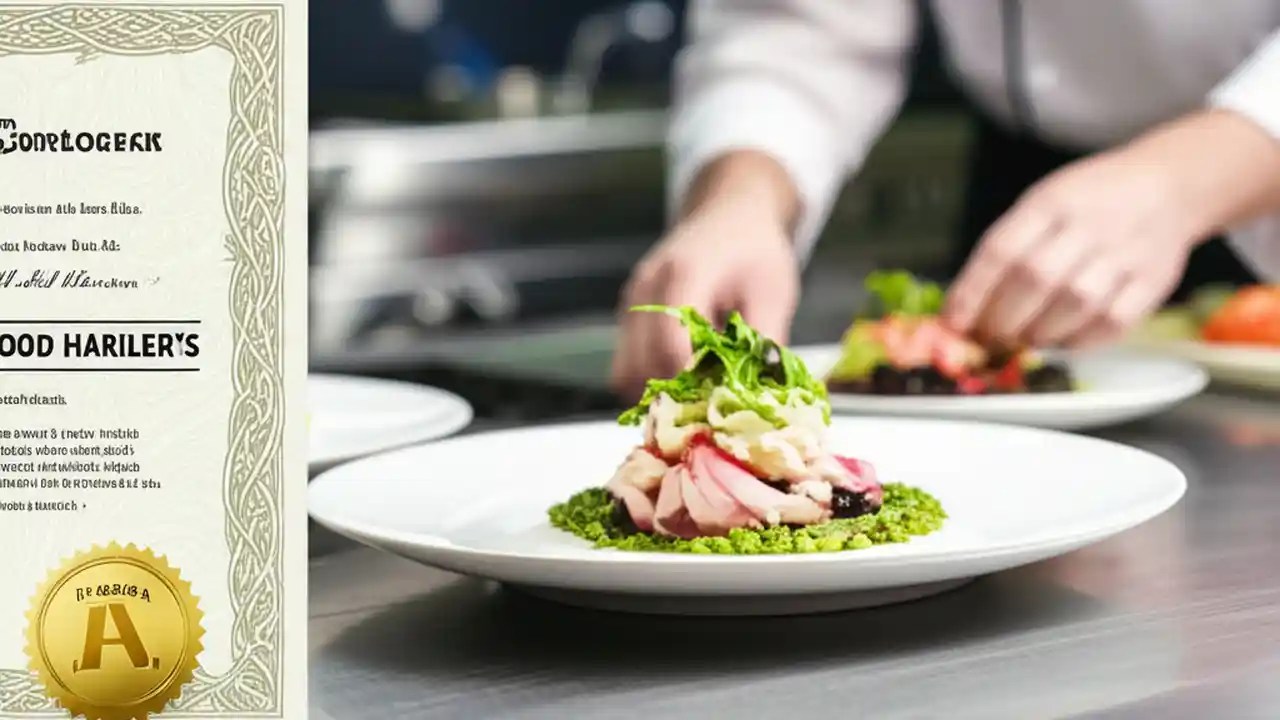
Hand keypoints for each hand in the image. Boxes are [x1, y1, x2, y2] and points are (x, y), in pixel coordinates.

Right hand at [611, 154, 800, 399]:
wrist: (730, 212)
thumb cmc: (755, 248)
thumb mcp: (773, 291)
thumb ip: (766, 340)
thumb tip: (761, 394)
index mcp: (684, 275)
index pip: (670, 344)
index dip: (691, 383)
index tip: (719, 405)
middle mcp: (647, 289)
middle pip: (641, 364)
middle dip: (675, 395)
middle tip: (712, 412)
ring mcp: (631, 302)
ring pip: (626, 371)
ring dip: (658, 392)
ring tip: (699, 398)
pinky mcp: (628, 314)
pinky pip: (627, 362)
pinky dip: (650, 381)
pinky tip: (685, 381)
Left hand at [944, 109, 1279, 347]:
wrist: (1168, 186)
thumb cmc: (1089, 202)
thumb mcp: (1043, 203)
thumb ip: (1009, 247)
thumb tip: (964, 306)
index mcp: (1052, 202)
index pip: (1002, 249)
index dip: (972, 291)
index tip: (953, 322)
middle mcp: (1089, 225)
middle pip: (1036, 279)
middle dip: (1002, 319)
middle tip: (987, 339)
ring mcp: (1125, 253)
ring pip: (1075, 304)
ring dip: (1039, 333)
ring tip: (1023, 340)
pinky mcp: (1154, 282)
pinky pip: (1112, 322)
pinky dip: (1080, 341)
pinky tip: (1062, 342)